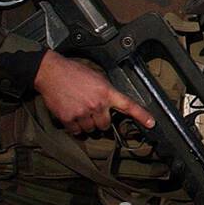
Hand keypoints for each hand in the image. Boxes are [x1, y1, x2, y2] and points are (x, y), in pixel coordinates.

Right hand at [33, 50, 154, 135]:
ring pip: (91, 130)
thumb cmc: (74, 72)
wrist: (51, 73)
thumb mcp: (97, 77)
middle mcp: (97, 104)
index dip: (142, 115)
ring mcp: (83, 113)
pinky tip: (72, 115)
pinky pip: (77, 132)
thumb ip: (107, 91)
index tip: (152, 123)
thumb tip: (112, 104)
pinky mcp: (69, 119)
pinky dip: (75, 128)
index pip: (129, 105)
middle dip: (101, 121)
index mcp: (107, 92)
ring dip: (87, 124)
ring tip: (81, 110)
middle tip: (93, 111)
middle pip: (106, 125)